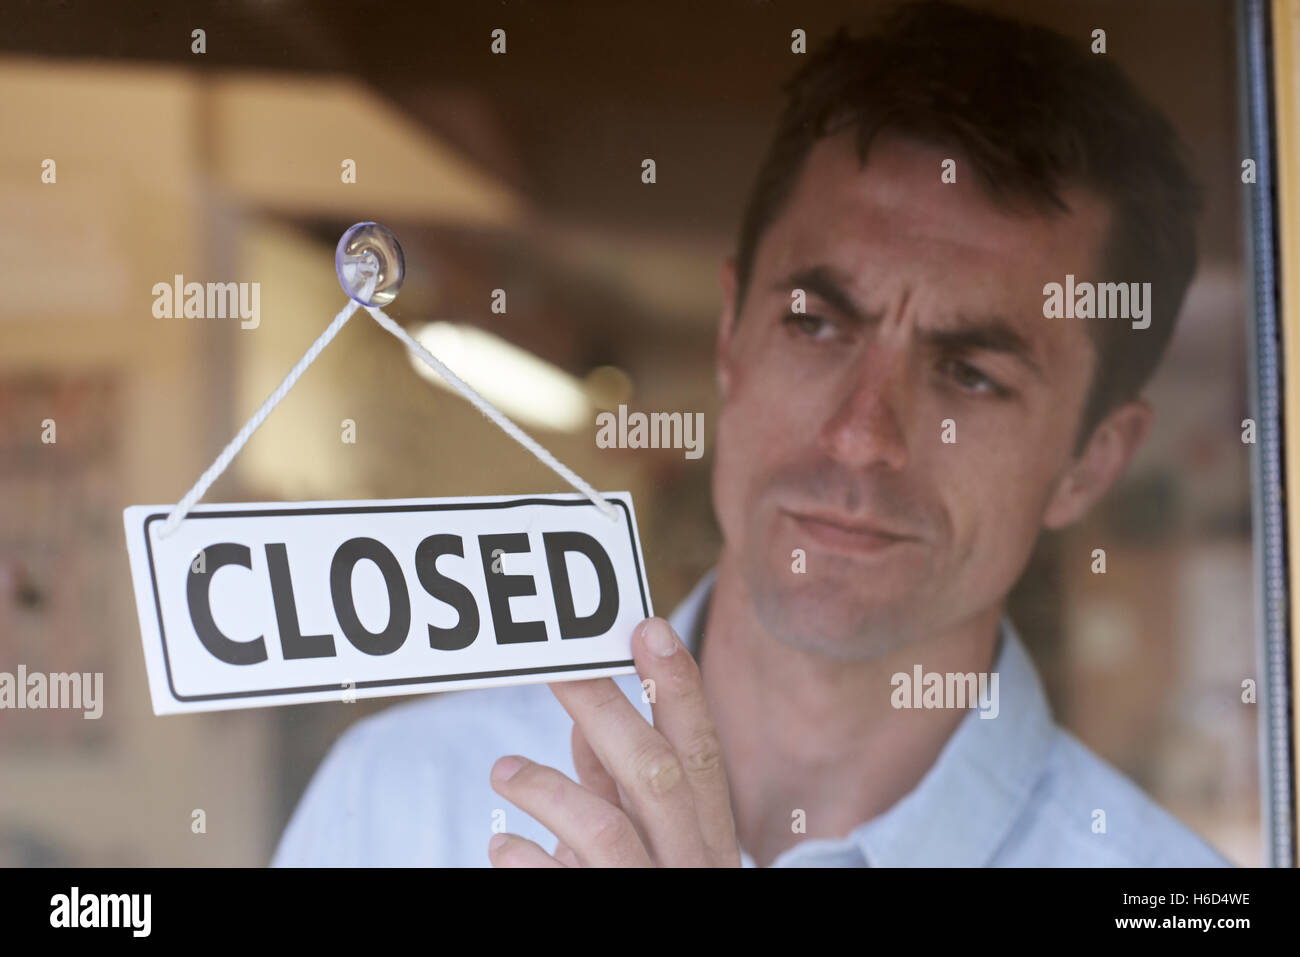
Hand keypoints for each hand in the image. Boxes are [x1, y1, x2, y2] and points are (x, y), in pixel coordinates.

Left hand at [487, 616, 741, 866]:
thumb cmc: (641, 883)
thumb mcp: (647, 842)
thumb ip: (619, 788)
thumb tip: (584, 722)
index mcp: (709, 838)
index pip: (702, 753)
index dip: (679, 690)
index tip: (649, 628)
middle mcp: (690, 866)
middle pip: (656, 775)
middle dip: (604, 712)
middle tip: (555, 668)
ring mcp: (647, 890)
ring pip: (602, 828)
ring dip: (544, 787)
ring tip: (502, 771)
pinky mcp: (604, 915)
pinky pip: (556, 881)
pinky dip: (522, 855)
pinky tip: (502, 843)